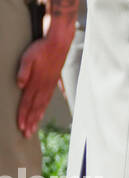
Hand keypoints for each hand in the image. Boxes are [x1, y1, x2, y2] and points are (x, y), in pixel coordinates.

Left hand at [15, 22, 72, 136]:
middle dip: (30, 121)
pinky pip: (47, 99)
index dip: (23, 115)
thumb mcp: (28, 57)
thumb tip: (19, 84)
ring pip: (42, 105)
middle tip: (26, 134)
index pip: (27, 102)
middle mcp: (43, 86)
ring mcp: (49, 85)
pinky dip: (43, 109)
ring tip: (33, 128)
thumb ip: (23, 71)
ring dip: (36, 118)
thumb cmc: (41, 49)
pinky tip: (41, 112)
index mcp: (36, 82)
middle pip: (35, 108)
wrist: (59, 43)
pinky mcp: (53, 82)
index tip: (20, 126)